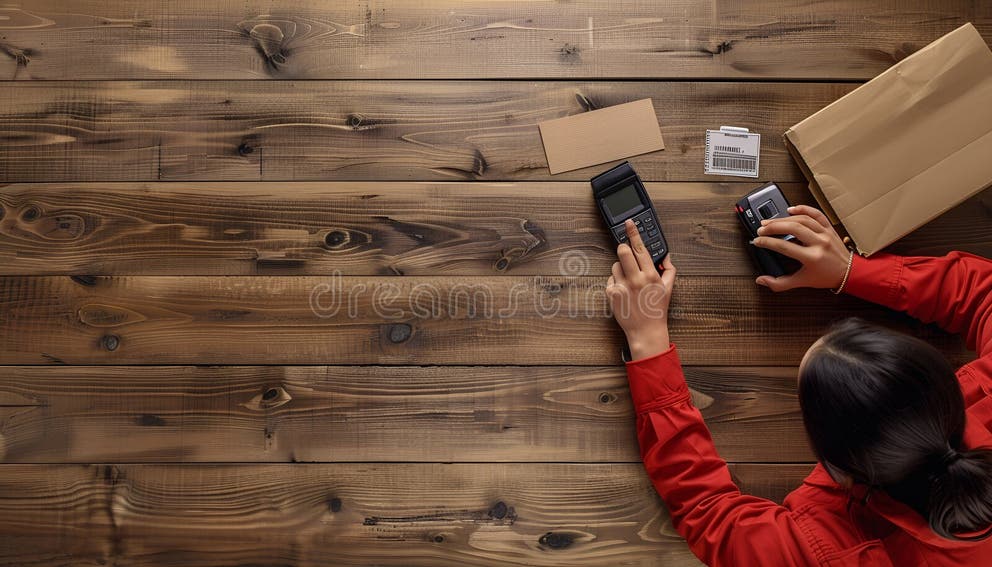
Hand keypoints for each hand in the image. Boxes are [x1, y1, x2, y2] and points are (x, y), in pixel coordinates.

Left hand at [606, 219, 675, 359]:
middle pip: (622, 251)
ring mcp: (622, 286)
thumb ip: (669, 269)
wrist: (645, 330)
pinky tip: (624, 291)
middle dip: (623, 249)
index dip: (634, 233)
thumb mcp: (668, 288)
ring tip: (630, 281)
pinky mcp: (612, 293)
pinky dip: (616, 282)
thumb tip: (665, 256)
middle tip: (627, 254)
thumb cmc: (656, 310)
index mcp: (650, 275)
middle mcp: (636, 279)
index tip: (629, 222)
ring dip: (621, 269)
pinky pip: (611, 279)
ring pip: (615, 265)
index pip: (640, 248)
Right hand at [752, 205, 850, 291]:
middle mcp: (819, 243)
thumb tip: (761, 280)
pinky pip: (817, 214)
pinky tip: (791, 209)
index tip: (757, 241)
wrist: (849, 273)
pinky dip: (803, 209)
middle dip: (774, 226)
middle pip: (793, 228)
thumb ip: (780, 284)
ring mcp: (825, 233)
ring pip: (803, 219)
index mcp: (811, 257)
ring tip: (771, 221)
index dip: (767, 242)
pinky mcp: (829, 228)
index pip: (784, 246)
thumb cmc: (826, 277)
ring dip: (784, 218)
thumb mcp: (802, 282)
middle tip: (762, 228)